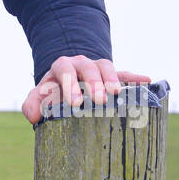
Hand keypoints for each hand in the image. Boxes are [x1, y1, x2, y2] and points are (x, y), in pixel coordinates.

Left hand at [22, 58, 151, 123]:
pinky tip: (146, 81)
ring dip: (113, 78)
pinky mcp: (111, 75)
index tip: (75, 103)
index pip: (65, 71)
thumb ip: (31, 104)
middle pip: (90, 68)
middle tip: (100, 100)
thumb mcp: (37, 97)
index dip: (70, 85)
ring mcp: (97, 68)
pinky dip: (134, 77)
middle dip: (95, 83)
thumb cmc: (50, 94)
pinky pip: (124, 73)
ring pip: (107, 67)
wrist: (63, 83)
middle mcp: (81, 64)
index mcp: (62, 67)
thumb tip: (34, 116)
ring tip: (117, 93)